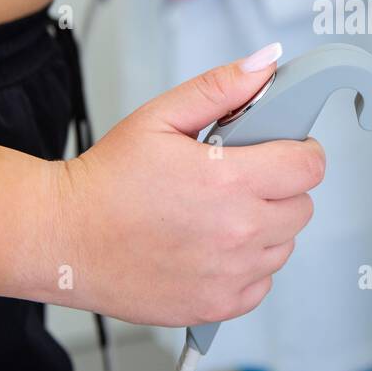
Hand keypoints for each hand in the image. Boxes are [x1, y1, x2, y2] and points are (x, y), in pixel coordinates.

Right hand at [47, 43, 323, 326]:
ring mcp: (229, 274)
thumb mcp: (160, 117)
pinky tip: (212, 248)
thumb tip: (266, 65)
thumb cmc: (105, 180)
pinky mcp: (216, 305)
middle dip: (280, 188)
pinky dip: (247, 267)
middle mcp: (237, 231)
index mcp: (228, 180)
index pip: (309, 166)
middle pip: (302, 206)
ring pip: (284, 246)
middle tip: (240, 180)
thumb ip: (220, 88)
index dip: (300, 151)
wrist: (62, 238)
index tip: (282, 150)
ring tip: (219, 214)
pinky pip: (262, 283)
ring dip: (265, 228)